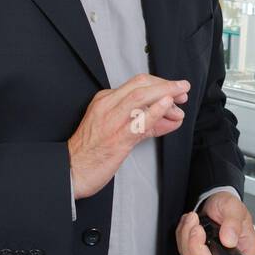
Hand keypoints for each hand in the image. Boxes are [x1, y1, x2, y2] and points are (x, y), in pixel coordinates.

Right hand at [67, 73, 188, 196]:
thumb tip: (171, 118)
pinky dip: (155, 111)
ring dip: (165, 93)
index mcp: (105, 101)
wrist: (71, 171)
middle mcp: (107, 106)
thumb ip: (147, 123)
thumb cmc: (92, 152)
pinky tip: (167, 105)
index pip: (138, 84)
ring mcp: (111, 121)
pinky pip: (138, 122)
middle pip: (141, 85)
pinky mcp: (116, 139)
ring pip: (139, 98)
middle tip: (183, 91)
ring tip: (180, 96)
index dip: (161, 84)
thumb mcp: (120, 130)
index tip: (175, 91)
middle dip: (166, 85)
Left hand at [175, 189, 254, 254]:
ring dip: (187, 237)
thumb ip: (233, 224)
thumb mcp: (235, 209)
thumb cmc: (228, 207)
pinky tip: (190, 222)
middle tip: (197, 228)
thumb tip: (229, 240)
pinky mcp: (196, 253)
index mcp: (243, 253)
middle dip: (197, 248)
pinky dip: (182, 234)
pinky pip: (183, 250)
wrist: (215, 200)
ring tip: (193, 219)